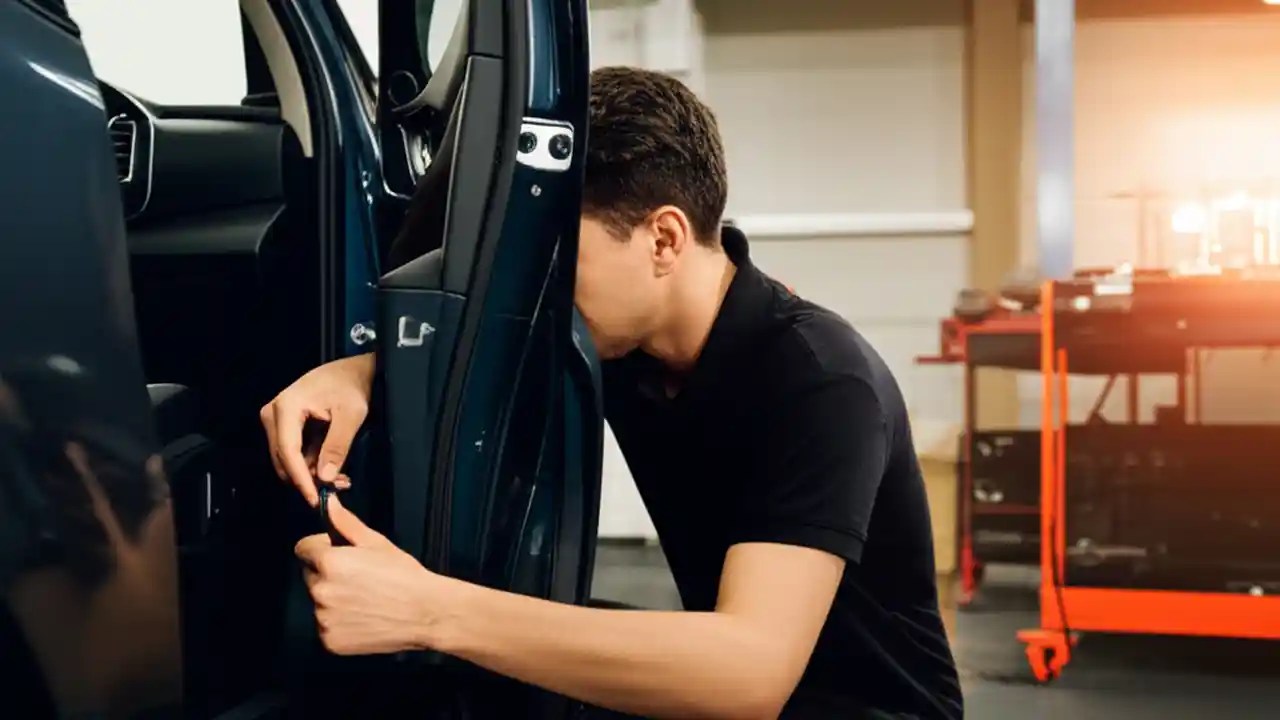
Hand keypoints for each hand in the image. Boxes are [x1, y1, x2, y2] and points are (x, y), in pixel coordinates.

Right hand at [260, 353, 375, 504]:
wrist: (351, 372)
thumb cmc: (352, 387)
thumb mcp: (351, 415)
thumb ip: (337, 446)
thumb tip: (324, 477)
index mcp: (286, 407)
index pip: (287, 451)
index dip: (300, 478)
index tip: (314, 499)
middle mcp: (273, 414)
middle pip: (283, 459)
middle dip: (307, 479)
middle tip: (336, 490)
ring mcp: (276, 421)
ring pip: (287, 460)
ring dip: (310, 475)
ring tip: (341, 480)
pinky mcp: (284, 428)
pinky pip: (293, 454)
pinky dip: (311, 466)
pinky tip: (333, 471)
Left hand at [295, 497, 446, 655]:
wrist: (426, 614)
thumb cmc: (405, 576)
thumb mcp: (376, 543)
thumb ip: (346, 524)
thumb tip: (329, 504)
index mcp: (329, 563)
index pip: (303, 550)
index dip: (322, 549)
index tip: (341, 555)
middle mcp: (321, 591)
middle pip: (310, 576)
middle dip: (327, 575)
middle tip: (358, 579)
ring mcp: (323, 619)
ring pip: (318, 602)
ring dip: (333, 599)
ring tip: (364, 600)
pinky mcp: (329, 641)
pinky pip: (326, 626)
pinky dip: (339, 623)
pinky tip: (362, 618)